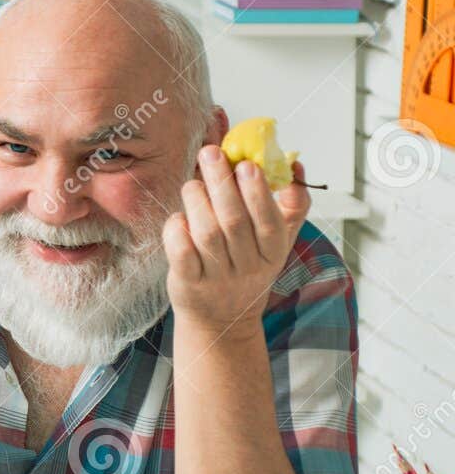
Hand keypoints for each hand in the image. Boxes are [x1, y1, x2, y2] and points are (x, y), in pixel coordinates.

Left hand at [164, 144, 309, 334]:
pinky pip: (181, 253)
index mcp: (274, 252)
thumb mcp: (277, 243)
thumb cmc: (247, 269)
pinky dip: (177, 230)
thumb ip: (290, 206)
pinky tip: (178, 217)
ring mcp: (217, 276)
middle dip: (222, 183)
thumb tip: (295, 164)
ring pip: (207, 233)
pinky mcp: (189, 283)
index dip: (259, 192)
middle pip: (235, 221)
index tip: (247, 164)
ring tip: (192, 184)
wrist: (221, 320)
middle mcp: (248, 266)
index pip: (271, 221)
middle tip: (210, 153)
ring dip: (197, 201)